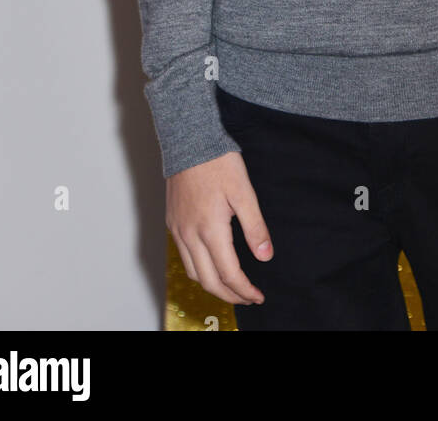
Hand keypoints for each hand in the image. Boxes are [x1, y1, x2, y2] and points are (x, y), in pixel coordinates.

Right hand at [166, 151, 272, 304]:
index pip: (229, 274)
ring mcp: (178, 229)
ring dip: (212, 285)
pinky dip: (199, 270)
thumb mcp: (244, 192)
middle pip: (208, 281)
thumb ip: (255, 227)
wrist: (190, 141)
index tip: (258, 296)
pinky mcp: (172, 222)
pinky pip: (184, 257)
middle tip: (248, 298)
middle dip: (230, 295)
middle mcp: (189, 234)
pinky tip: (211, 264)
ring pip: (193, 272)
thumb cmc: (218, 162)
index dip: (244, 290)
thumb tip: (265, 256)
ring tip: (231, 287)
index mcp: (210, 229)